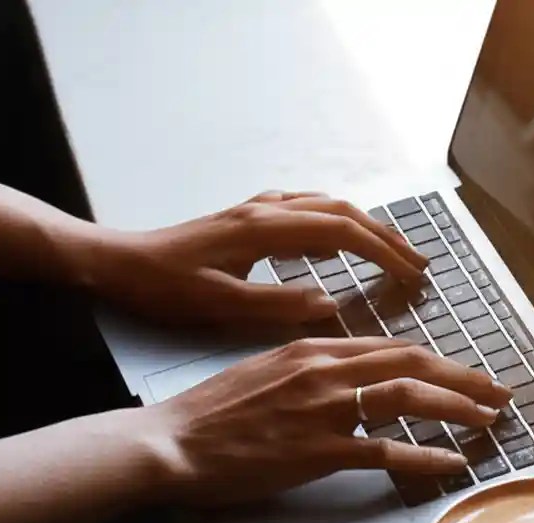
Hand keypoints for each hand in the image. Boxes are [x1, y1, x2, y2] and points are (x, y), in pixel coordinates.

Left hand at [75, 190, 427, 324]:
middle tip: (417, 264)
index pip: (342, 233)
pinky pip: (306, 208)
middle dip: (386, 237)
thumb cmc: (164, 288)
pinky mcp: (247, 216)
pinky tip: (338, 238)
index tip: (412, 275)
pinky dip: (336, 221)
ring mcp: (257, 209)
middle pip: (344, 212)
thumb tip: (330, 302)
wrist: (116, 263)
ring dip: (365, 226)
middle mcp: (267, 210)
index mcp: (266, 229)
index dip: (383, 253)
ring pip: (327, 206)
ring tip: (391, 251)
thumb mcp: (221, 306)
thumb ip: (278, 303)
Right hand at [139, 336, 513, 506]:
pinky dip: (425, 455)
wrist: (173, 441)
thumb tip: (352, 373)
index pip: (393, 348)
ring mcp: (325, 410)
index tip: (466, 372)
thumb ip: (314, 366)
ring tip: (488, 420)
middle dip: (465, 376)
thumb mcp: (267, 369)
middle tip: (499, 392)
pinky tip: (451, 463)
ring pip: (408, 397)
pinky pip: (386, 450)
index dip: (438, 360)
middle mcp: (327, 371)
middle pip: (413, 363)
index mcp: (315, 349)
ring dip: (458, 407)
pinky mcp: (318, 451)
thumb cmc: (214, 411)